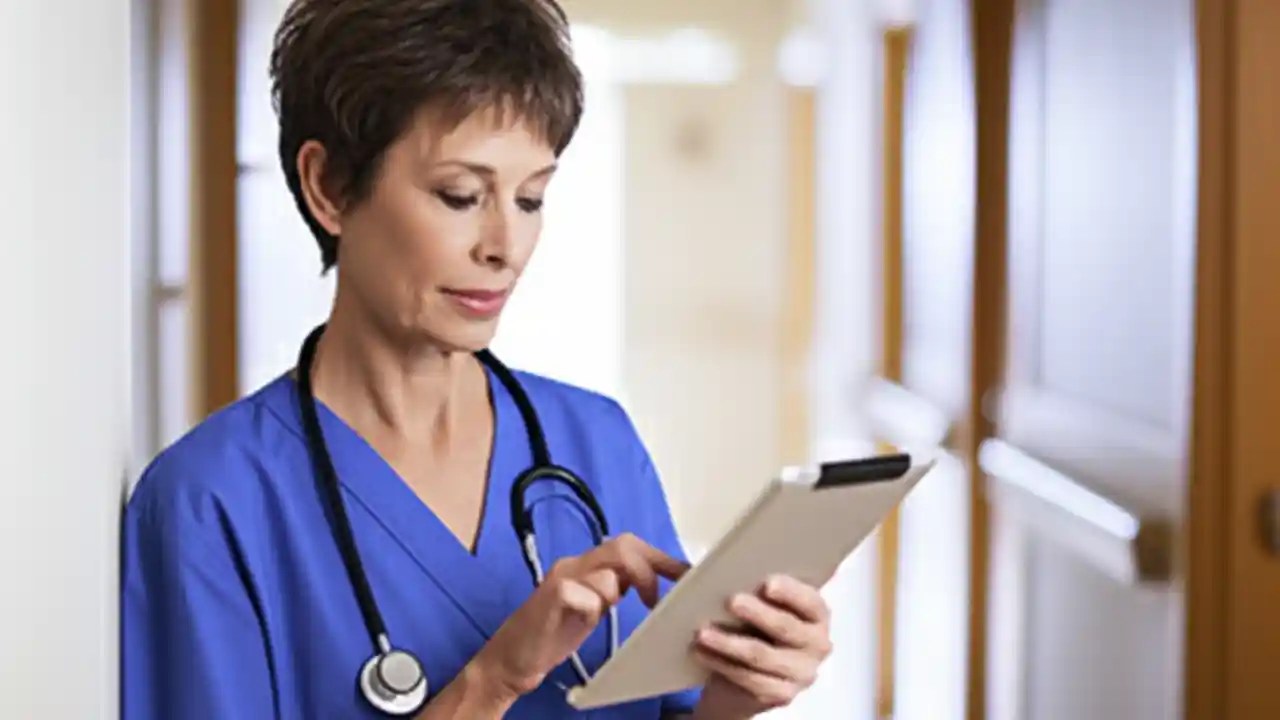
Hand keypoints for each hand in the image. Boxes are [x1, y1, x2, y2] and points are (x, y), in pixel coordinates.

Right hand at [467, 533, 688, 702]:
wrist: (510, 660)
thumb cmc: (550, 637)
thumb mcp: (591, 610)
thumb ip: (612, 591)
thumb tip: (648, 583)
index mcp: (585, 565)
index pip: (629, 546)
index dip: (660, 557)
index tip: (685, 574)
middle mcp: (574, 564)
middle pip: (622, 545)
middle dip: (648, 570)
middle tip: (653, 600)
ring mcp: (561, 577)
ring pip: (609, 568)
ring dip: (619, 593)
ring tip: (609, 613)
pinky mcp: (552, 596)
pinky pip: (587, 592)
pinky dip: (595, 606)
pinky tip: (584, 622)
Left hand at [690, 575, 832, 718]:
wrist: (742, 683)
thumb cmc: (752, 630)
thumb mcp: (757, 607)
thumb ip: (753, 588)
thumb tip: (721, 563)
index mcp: (817, 616)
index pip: (811, 602)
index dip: (792, 592)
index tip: (767, 583)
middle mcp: (817, 645)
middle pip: (787, 629)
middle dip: (758, 614)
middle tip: (731, 601)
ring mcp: (801, 674)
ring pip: (762, 656)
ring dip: (730, 642)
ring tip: (704, 631)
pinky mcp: (781, 695)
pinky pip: (749, 679)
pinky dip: (722, 664)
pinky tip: (702, 652)